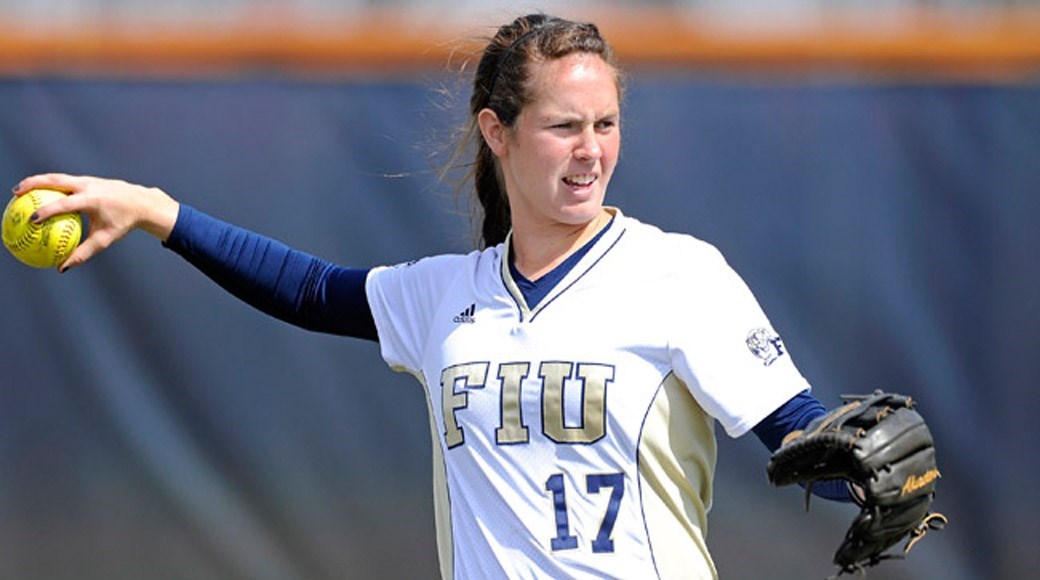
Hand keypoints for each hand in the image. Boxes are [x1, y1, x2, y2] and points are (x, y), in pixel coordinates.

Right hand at [11, 173, 178, 272]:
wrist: (142, 202)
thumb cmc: (123, 223)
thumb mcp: (105, 239)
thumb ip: (84, 253)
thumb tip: (62, 267)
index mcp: (93, 200)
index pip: (66, 204)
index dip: (48, 211)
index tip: (32, 219)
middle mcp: (89, 185)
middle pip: (56, 180)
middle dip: (33, 184)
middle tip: (15, 194)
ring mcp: (87, 179)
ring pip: (57, 177)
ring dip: (37, 181)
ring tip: (19, 191)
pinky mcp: (87, 179)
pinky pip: (64, 180)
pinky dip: (49, 185)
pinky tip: (38, 194)